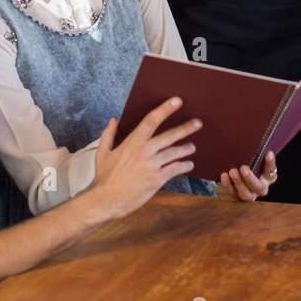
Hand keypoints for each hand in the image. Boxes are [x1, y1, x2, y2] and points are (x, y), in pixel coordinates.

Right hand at [89, 99, 200, 220]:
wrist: (107, 200)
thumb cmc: (105, 177)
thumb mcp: (102, 154)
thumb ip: (108, 135)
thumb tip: (113, 119)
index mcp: (132, 143)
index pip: (150, 121)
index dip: (165, 109)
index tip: (177, 101)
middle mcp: (144, 152)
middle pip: (169, 136)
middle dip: (185, 129)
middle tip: (198, 123)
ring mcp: (152, 166)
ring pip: (174, 153)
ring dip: (185, 149)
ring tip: (191, 147)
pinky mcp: (157, 179)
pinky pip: (175, 169)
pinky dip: (183, 166)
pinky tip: (188, 165)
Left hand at [217, 151, 277, 201]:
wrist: (238, 171)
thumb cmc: (250, 161)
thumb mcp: (256, 158)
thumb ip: (257, 152)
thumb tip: (256, 135)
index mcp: (269, 177)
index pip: (271, 170)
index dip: (270, 163)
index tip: (268, 152)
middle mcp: (260, 187)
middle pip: (258, 187)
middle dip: (250, 178)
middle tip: (243, 168)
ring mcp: (249, 193)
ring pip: (245, 194)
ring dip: (238, 183)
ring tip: (232, 171)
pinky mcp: (236, 195)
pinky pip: (232, 192)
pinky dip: (227, 184)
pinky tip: (224, 175)